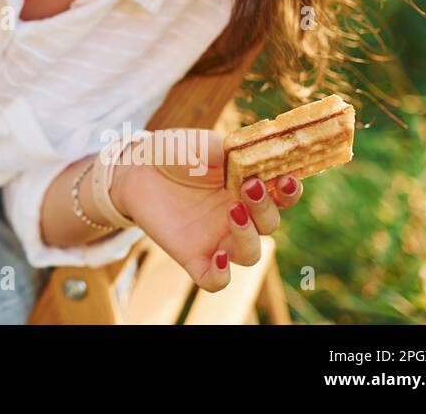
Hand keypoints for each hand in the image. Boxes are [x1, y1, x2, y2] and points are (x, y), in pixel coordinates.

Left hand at [110, 129, 303, 291]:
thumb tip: (246, 152)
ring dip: (249, 237)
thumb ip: (224, 150)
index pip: (281, 196)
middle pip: (269, 224)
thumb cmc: (173, 152)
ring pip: (250, 254)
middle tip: (250, 187)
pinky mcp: (192, 256)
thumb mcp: (198, 144)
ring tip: (233, 210)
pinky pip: (216, 280)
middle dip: (266, 208)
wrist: (136, 168)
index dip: (290, 191)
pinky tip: (218, 258)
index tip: (286, 178)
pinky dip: (222, 275)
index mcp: (247, 188)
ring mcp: (217, 238)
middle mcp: (238, 216)